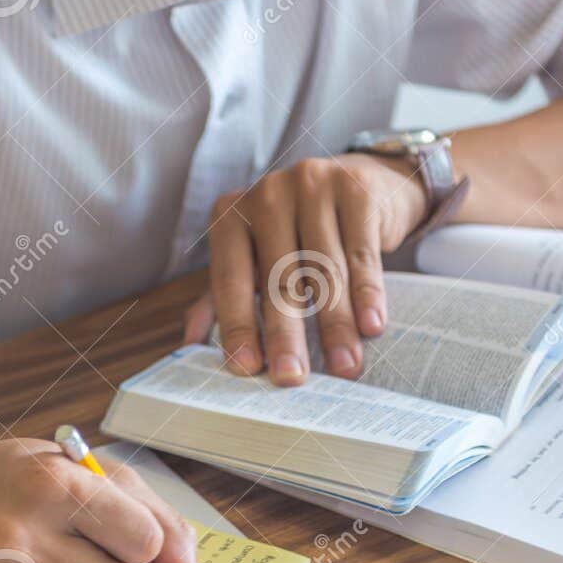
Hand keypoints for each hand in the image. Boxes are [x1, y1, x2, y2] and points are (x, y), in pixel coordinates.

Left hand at [183, 153, 428, 385]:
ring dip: (335, 325)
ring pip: (324, 270)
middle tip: (292, 378)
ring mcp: (312, 185)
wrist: (361, 185)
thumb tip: (191, 344)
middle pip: (278, 278)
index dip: (237, 326)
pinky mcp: (355, 188)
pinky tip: (372, 326)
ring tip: (345, 367)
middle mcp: (267, 195)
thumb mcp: (257, 259)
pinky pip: (361, 253)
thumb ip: (222, 297)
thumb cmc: (299, 234)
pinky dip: (368, 294)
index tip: (246, 369)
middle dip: (285, 335)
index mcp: (232, 215)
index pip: (230, 279)